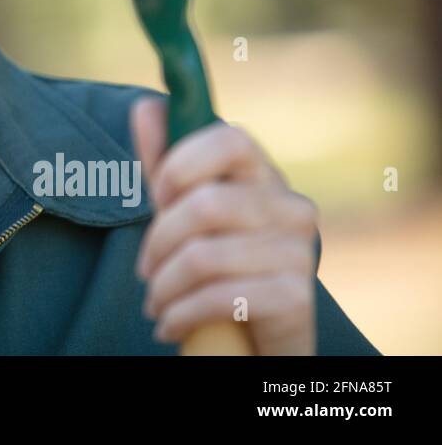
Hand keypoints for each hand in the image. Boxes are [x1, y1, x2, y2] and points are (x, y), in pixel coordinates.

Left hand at [130, 95, 318, 354]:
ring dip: (164, 287)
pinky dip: (180, 314)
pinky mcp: (297, 298)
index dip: (183, 162)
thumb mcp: (184, 212)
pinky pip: (220, 297)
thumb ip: (165, 163)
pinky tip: (169, 324)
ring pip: (203, 256)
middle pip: (205, 204)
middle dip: (158, 242)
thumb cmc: (216, 263)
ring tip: (156, 302)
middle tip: (145, 270)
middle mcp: (291, 208)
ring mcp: (299, 252)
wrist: (259, 338)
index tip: (158, 195)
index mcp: (263, 178)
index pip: (231, 138)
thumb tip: (145, 106)